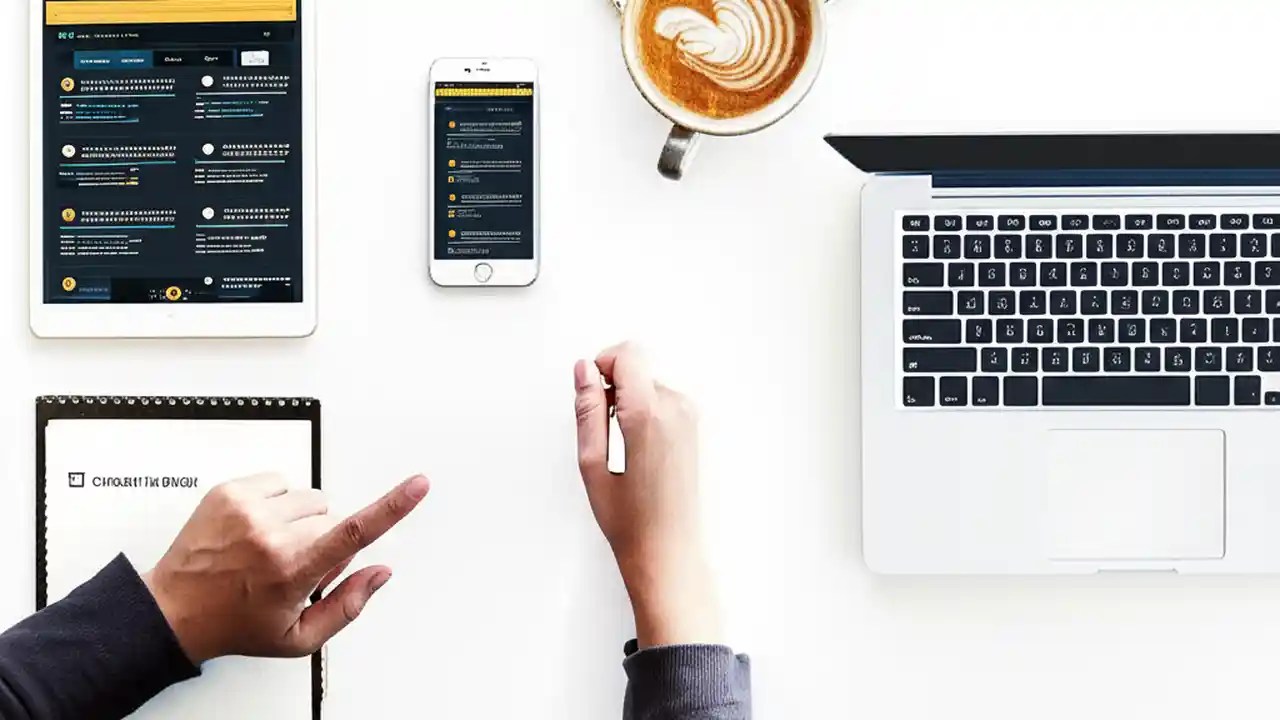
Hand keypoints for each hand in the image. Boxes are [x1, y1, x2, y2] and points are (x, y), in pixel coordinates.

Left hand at [142, 473, 429, 663]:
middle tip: (294, 565)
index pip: (354, 533)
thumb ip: (348, 606)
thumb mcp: (298, 638)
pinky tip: (257, 528)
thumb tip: (379, 572)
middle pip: (333, 518)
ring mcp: (247, 509)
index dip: (393, 506)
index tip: (417, 486)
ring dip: (301, 519)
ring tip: (272, 546)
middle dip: (325, 540)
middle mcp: (270, 535)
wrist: (174, 609)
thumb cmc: (235, 623)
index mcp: (291, 570)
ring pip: (310, 498)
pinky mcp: (230, 491)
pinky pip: (279, 482)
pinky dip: (276, 503)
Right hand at [574, 343, 720, 648]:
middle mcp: (677, 410)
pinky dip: (643, 415)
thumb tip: (584, 372)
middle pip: (637, 368)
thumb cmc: (631, 521)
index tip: (588, 392)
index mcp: (649, 414)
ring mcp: (690, 419)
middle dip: (612, 389)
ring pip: (647, 385)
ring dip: (627, 404)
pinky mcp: (694, 430)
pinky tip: (637, 452)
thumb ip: (587, 410)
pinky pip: (661, 402)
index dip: (601, 365)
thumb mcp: (591, 463)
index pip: (628, 354)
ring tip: (620, 450)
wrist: (669, 553)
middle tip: (601, 435)